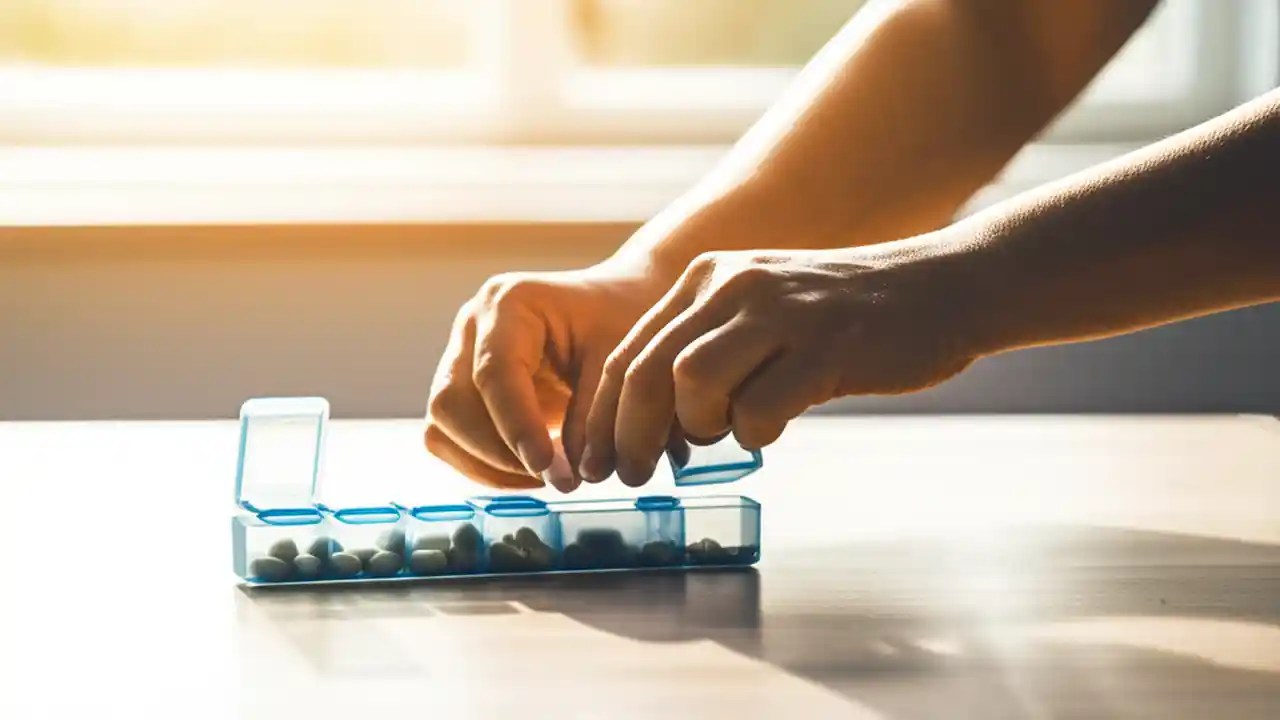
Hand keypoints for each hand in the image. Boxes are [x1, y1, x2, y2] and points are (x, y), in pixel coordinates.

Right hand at [425, 261, 669, 491]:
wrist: (614, 303)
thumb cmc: (619, 319)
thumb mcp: (620, 360)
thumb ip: (593, 415)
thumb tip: (565, 475)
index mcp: (509, 303)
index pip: (494, 372)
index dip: (516, 426)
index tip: (547, 466)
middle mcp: (472, 326)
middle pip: (452, 403)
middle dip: (499, 452)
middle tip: (557, 476)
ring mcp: (460, 356)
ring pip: (443, 426)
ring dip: (490, 464)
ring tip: (550, 474)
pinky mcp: (462, 388)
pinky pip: (451, 439)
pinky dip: (486, 466)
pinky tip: (532, 470)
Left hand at [580, 238, 981, 485]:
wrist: (942, 287)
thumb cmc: (845, 316)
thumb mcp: (762, 311)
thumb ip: (709, 350)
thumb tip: (656, 425)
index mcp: (709, 278)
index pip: (631, 351)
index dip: (604, 415)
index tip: (595, 462)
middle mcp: (734, 284)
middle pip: (649, 369)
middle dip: (629, 434)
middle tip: (633, 475)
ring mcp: (781, 312)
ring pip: (692, 380)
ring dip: (698, 425)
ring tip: (724, 433)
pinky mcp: (827, 346)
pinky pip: (760, 406)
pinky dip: (757, 431)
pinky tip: (776, 425)